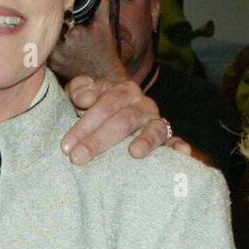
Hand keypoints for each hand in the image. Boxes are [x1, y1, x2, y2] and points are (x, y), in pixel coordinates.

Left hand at [48, 11, 127, 83]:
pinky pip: (48, 50)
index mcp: (75, 33)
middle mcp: (63, 46)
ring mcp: (57, 58)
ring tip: (67, 39)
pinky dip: (53, 48)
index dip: (62, 13)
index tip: (68, 16)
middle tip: (68, 27)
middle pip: (53, 26)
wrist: (103, 77)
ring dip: (54, 36)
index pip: (60, 14)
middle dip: (58, 24)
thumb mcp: (105, 25)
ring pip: (49, 38)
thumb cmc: (105, 52)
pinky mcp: (54, 67)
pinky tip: (65, 50)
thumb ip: (100, 5)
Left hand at [61, 75, 192, 164]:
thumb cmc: (94, 106)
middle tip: (79, 158)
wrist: (115, 115)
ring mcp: (157, 122)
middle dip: (99, 140)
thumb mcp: (82, 94)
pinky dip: (180, 146)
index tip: (66, 146)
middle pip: (124, 120)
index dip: (84, 125)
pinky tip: (182, 152)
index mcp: (123, 90)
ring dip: (145, 141)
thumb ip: (79, 90)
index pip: (104, 105)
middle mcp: (144, 104)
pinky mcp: (167, 140)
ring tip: (135, 153)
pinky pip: (175, 142)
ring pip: (153, 130)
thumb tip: (85, 98)